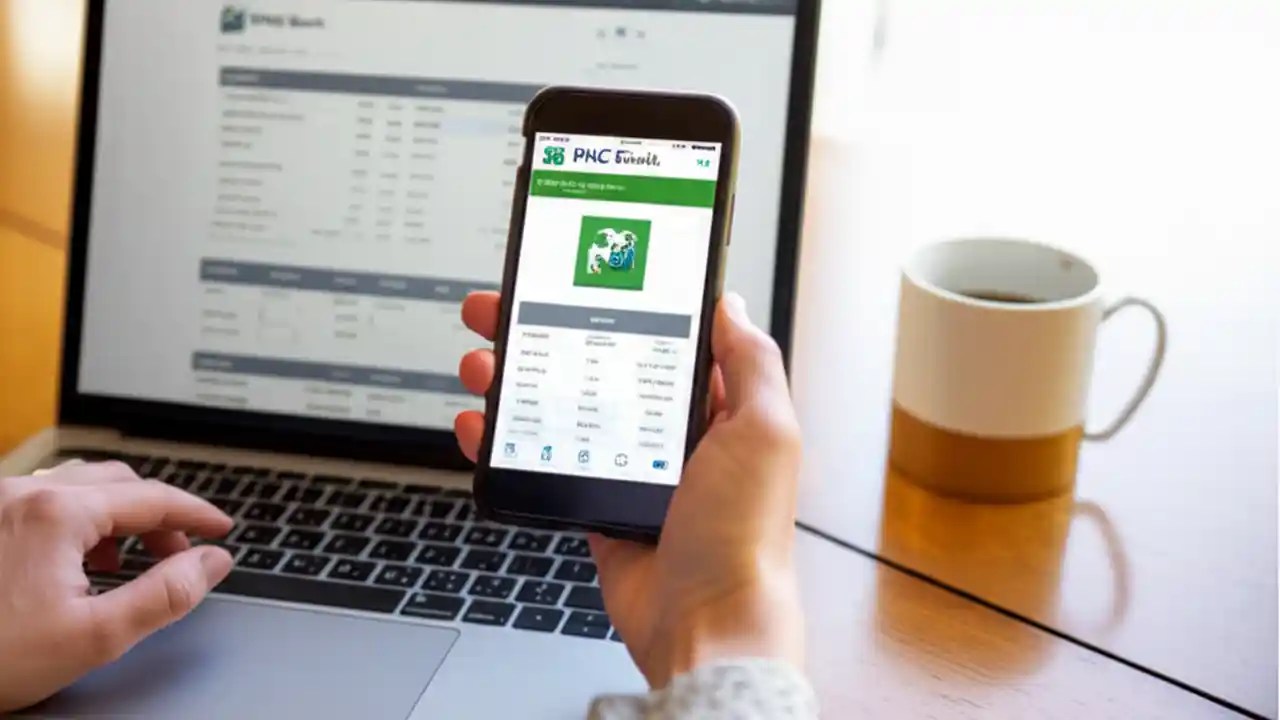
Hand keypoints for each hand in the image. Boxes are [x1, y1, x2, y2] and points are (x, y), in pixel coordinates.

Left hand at [0, 461, 234, 711]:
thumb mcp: (95, 637)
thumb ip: (166, 595)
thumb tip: (210, 563)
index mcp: (57, 514)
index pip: (152, 497)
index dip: (197, 514)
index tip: (221, 529)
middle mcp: (23, 494)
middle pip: (118, 483)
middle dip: (158, 514)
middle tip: (180, 551)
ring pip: (79, 485)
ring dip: (117, 514)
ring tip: (128, 558)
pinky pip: (44, 498)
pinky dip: (79, 517)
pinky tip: (77, 558)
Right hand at [455, 292, 803, 687]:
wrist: (705, 623)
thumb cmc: (745, 535)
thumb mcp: (765, 431)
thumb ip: (751, 361)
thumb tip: (730, 303)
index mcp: (715, 409)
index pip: (660, 337)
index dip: (617, 303)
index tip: (577, 280)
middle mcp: (669, 434)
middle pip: (596, 365)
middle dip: (545, 333)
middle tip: (504, 311)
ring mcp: (628, 469)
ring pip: (562, 408)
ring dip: (517, 380)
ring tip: (482, 362)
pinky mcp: (596, 505)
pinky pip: (545, 460)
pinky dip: (507, 440)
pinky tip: (482, 423)